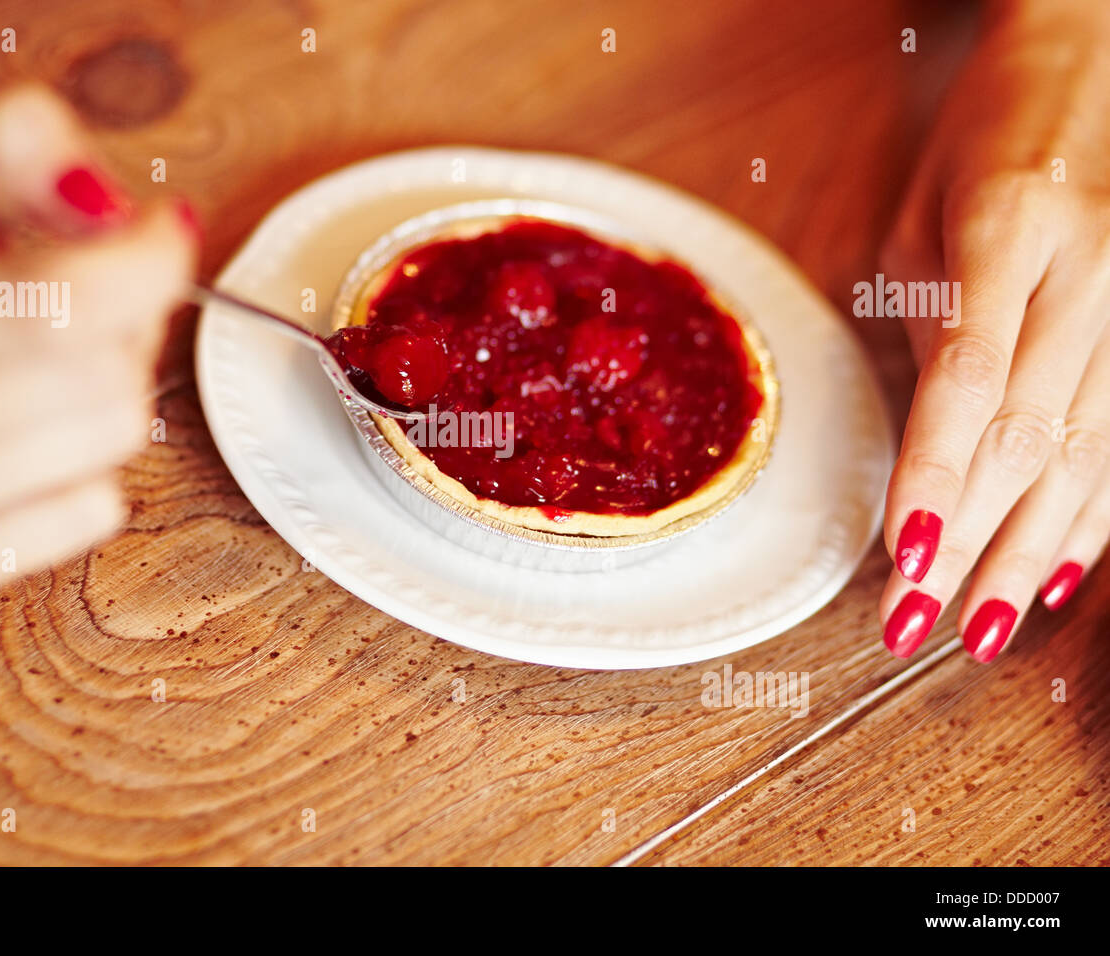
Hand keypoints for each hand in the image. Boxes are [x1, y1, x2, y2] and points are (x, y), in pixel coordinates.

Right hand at [0, 85, 196, 602]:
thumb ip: (18, 147)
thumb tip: (98, 200)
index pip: (55, 304)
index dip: (145, 263)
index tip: (162, 231)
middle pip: (100, 376)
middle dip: (128, 324)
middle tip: (91, 303)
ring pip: (110, 441)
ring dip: (117, 391)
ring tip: (61, 364)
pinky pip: (94, 513)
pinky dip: (90, 472)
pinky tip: (34, 438)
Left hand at [878, 0, 1109, 660]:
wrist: (1093, 60)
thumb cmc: (986, 137)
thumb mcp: (921, 218)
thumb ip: (924, 326)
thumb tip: (920, 447)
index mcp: (1013, 230)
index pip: (971, 379)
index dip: (939, 477)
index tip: (904, 558)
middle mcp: (1093, 270)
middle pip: (1031, 433)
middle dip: (973, 541)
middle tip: (918, 621)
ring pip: (1092, 452)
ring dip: (1032, 551)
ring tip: (979, 626)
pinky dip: (1093, 514)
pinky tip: (1057, 575)